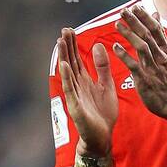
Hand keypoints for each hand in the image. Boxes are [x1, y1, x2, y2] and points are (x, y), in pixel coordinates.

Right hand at [57, 29, 117, 154]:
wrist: (103, 137)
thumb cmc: (104, 114)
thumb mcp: (107, 86)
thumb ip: (103, 67)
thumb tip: (98, 45)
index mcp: (85, 81)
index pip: (77, 59)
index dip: (73, 45)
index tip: (70, 30)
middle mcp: (77, 86)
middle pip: (71, 62)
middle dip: (67, 47)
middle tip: (64, 30)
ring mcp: (75, 95)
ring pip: (68, 73)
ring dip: (64, 57)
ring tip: (60, 42)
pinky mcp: (76, 106)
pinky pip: (71, 89)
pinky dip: (67, 77)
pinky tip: (64, 65)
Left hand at [112, 6, 166, 121]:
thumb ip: (161, 34)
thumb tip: (156, 15)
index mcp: (165, 50)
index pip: (156, 29)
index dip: (145, 17)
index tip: (136, 6)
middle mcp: (160, 57)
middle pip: (147, 35)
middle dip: (135, 22)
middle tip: (124, 11)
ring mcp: (152, 68)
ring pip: (141, 47)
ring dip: (129, 35)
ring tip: (117, 24)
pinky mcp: (145, 80)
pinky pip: (134, 66)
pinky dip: (125, 56)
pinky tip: (116, 47)